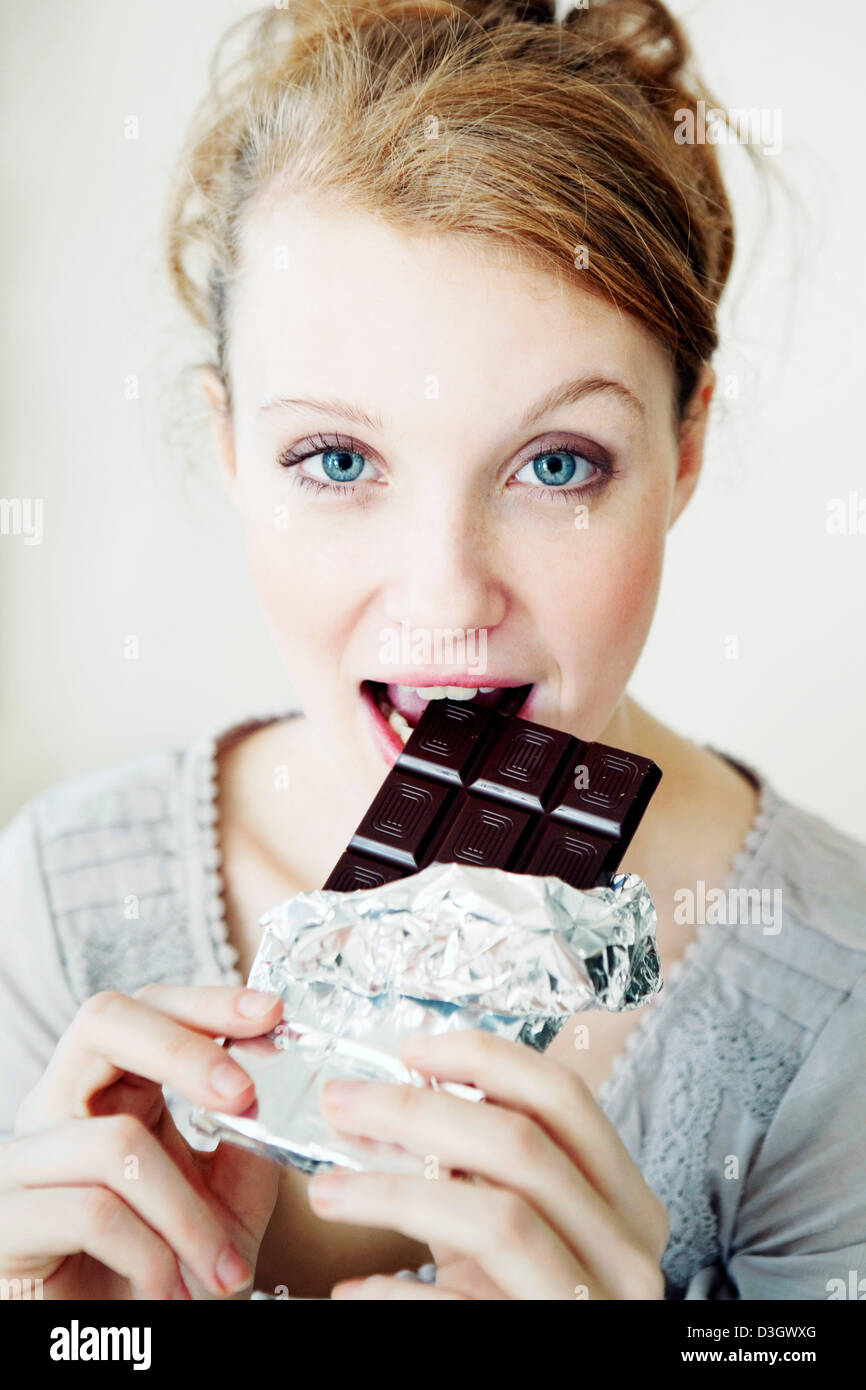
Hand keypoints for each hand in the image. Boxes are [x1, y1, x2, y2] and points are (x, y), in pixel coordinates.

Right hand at [1, 984, 283, 1299]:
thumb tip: (277, 1080)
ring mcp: (25, 1161)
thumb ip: (251, 1138)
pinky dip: (150, 1254)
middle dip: (184, 1048)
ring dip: (187, 1213)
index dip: (207, 1000)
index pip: (149, 1008)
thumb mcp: (231, 1201)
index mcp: (112, 1090)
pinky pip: (92, 1211)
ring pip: (114, 1139)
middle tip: (244, 1095)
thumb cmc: (176, 1276)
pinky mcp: (8, 1221)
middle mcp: (58, 1109)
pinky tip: (169, 1288)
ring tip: (224, 1267)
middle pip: (103, 1020)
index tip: (270, 1012)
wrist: (135, 1354)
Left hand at [306, 1029, 668, 1299]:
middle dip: (415, 1111)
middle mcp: (626, 1252)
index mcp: (627, 1202)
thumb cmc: (522, 1300)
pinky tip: (354, 1289)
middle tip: (340, 1103)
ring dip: (394, 1193)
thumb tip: (374, 1104)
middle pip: (520, 1146)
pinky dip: (398, 1293)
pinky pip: (464, 1309)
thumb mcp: (507, 1224)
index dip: (484, 1059)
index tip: (409, 1049)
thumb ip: (462, 1165)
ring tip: (326, 1190)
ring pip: (498, 1218)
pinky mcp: (546, 1350)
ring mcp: (593, 1306)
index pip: (563, 1097)